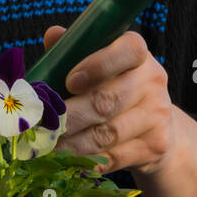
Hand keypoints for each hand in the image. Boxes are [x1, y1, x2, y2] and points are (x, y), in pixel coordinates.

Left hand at [41, 25, 175, 175]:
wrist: (155, 129)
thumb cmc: (113, 89)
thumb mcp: (97, 66)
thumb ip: (74, 51)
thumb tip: (53, 35)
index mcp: (138, 55)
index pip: (129, 50)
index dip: (98, 65)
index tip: (70, 81)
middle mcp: (153, 81)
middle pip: (107, 100)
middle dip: (68, 116)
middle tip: (40, 126)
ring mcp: (157, 115)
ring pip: (107, 133)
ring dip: (71, 143)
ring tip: (46, 146)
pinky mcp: (155, 146)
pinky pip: (113, 157)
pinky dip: (86, 160)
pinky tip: (67, 160)